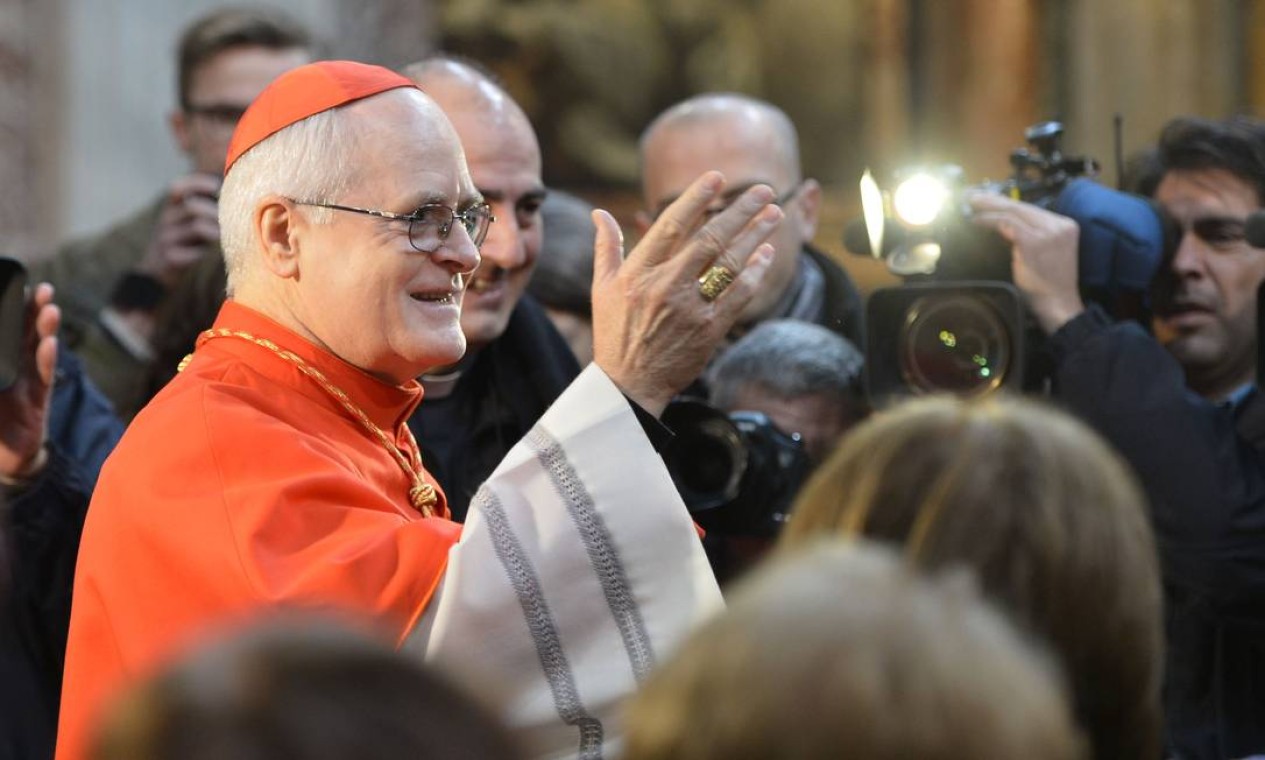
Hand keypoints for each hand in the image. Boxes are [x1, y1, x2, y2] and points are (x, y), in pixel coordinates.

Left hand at [0, 283, 58, 481]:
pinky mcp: (38, 400)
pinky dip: (46, 360)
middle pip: (26, 333)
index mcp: (0, 362)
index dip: (12, 310)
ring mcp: (29, 382)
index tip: (20, 287)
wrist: (6, 459)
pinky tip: (49, 345)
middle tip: (42, 289)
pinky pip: (43, 376)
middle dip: (34, 310)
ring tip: (50, 310)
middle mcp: (16, 367)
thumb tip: (5, 357)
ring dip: (45, 329)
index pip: (6, 331)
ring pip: (38, 350)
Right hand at [138, 172, 222, 289]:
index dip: (198, 184)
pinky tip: (212, 255)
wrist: (158, 271)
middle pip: (193, 206)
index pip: (177, 188)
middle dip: (216, 212)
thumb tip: (234, 191)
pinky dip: (207, 252)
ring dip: (217, 232)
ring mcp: (166, 239)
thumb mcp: (187, 221)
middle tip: (231, 221)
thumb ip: (204, 207)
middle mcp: (166, 219)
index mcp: (171, 207)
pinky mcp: (171, 258)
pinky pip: (195, 252)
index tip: (217, 187)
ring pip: (197, 227)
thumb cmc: (184, 241)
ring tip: (225, 238)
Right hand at [591, 172, 779, 415]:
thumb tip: (600, 212)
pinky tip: (766, 254)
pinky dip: (755, 272)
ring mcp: (690, 309)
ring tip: (774, 214)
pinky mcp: (709, 330)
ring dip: (756, 236)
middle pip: (710, 239)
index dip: (696, 199)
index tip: (716, 178)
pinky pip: (740, 295)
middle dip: (741, 211)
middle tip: (764, 189)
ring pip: (731, 264)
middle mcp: (665, 287)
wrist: (629, 385)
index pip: (671, 226)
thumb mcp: (601, 288)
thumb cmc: (615, 333)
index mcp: (638, 273)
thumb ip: (606, 247)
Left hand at [968, 192, 1085, 333]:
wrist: (1058, 306)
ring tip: (969, 205)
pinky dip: (988, 220)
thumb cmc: (1047, 286)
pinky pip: (1006, 224)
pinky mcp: (1034, 241)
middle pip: (1021, 206)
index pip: (1030, 209)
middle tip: (971, 195)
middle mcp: (1060, 224)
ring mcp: (1048, 231)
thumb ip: (1029, 236)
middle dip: (993, 200)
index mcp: (1065, 225)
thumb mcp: (1043, 254)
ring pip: (1012, 212)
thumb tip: (1000, 223)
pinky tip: (975, 221)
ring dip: (987, 208)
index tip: (986, 199)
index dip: (1005, 202)